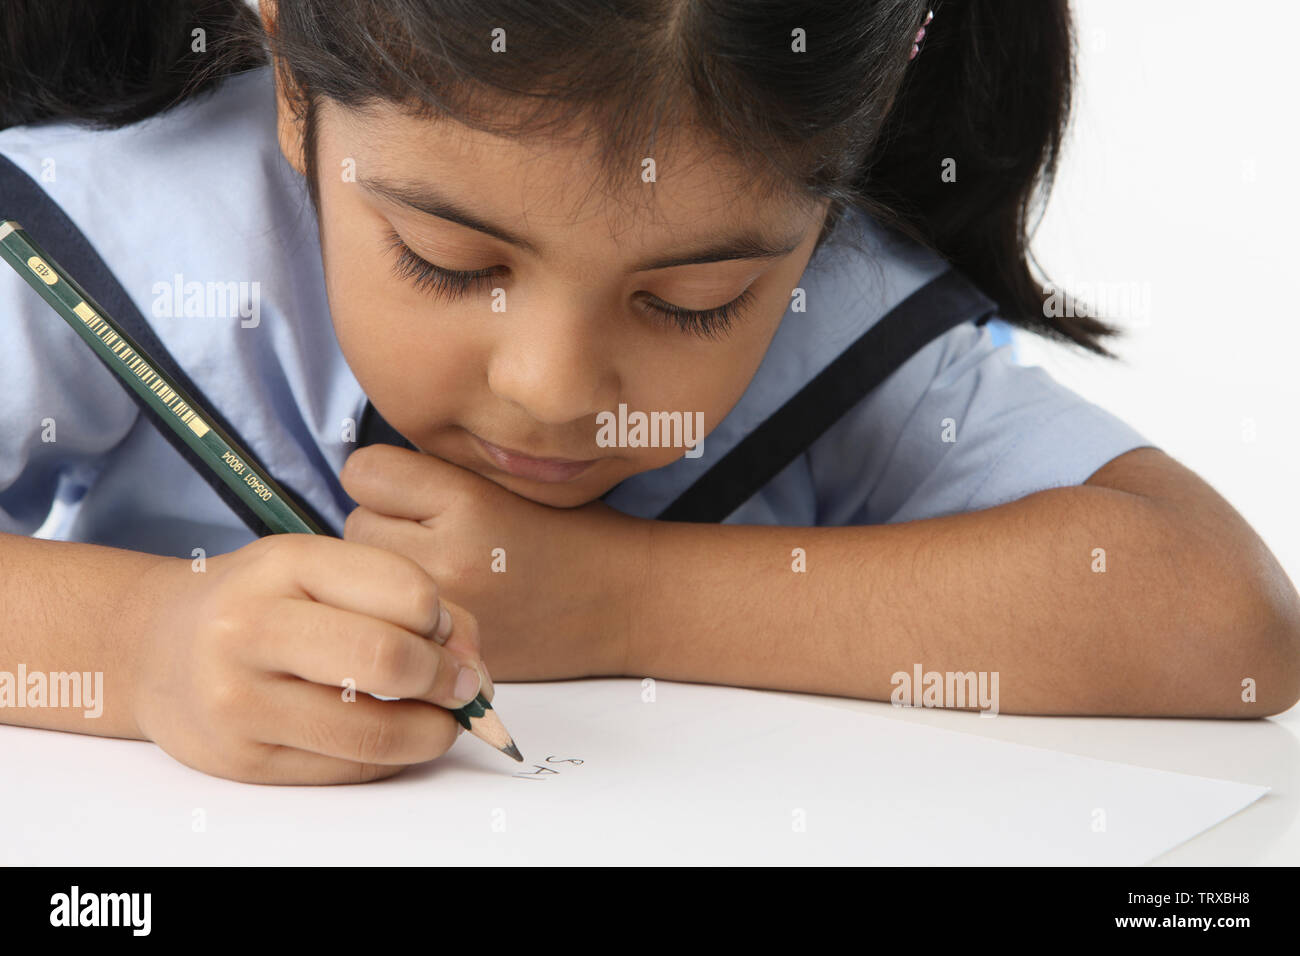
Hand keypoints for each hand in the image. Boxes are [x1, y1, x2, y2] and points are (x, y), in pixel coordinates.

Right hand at [132, 534, 492, 784]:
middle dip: (445, 678)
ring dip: (432, 730)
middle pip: (388, 660)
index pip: (405, 592)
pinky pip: (348, 769)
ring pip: (373, 731)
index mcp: (284, 564)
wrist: (153, 648)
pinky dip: (391, 757)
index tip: (445, 632)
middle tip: (459, 685)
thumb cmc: (261, 603)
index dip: (444, 620)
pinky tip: (392, 736)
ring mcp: (239, 699)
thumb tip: (471, 665)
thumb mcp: (322, 571)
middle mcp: (251, 627)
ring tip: (440, 719)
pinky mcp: (242, 760)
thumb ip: (404, 599)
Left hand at [339, 444, 643, 681]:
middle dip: (387, 527)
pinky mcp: (447, 652)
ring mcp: (444, 610)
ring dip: (388, 575)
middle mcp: (448, 556)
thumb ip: (440, 473)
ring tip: (443, 572)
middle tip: (437, 536)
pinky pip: (390, 623)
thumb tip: (367, 479)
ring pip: (365, 579)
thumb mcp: (508, 477)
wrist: (623, 601)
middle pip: (356, 525)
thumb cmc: (570, 531)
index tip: (419, 491)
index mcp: (466, 499)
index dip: (389, 479)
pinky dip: (404, 616)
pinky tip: (444, 609)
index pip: (365, 472)